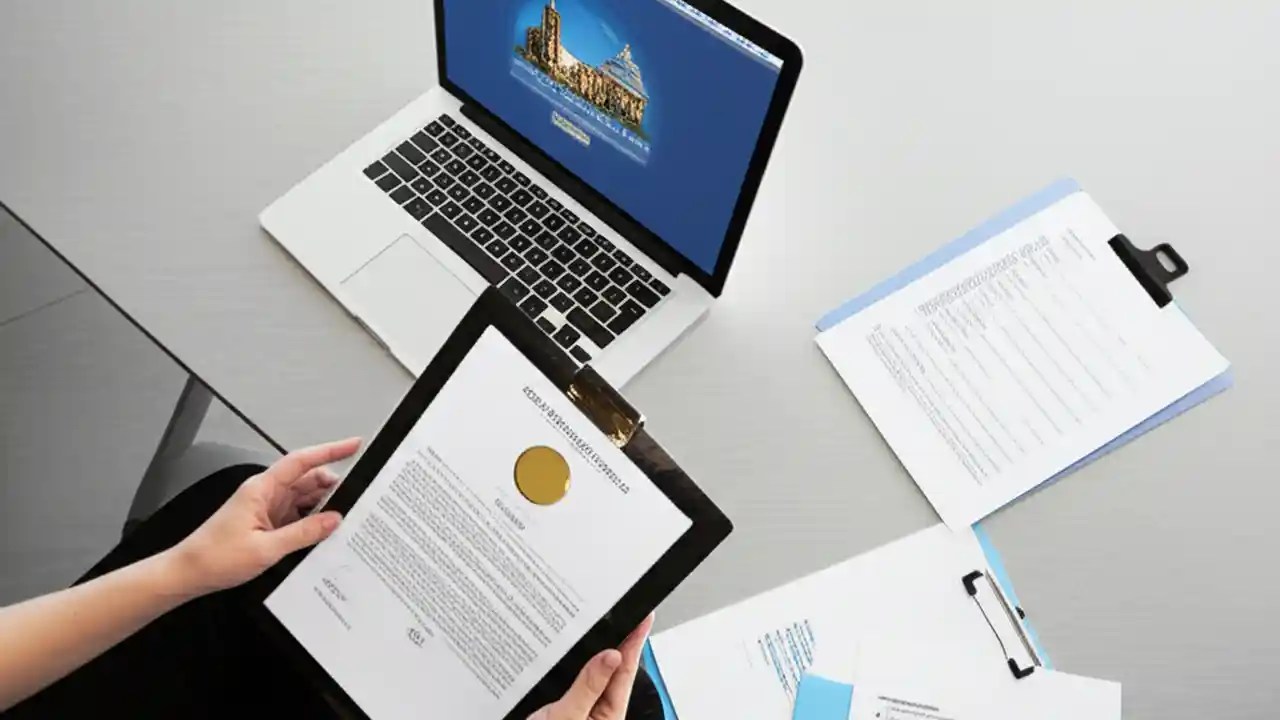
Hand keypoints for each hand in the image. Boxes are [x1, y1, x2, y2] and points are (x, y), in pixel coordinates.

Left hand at [168, 437, 361, 597]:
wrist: (187, 573)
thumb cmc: (215, 557)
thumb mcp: (266, 548)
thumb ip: (304, 533)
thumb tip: (334, 519)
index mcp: (262, 489)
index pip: (302, 461)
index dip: (330, 451)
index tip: (354, 445)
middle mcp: (265, 493)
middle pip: (307, 480)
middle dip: (333, 485)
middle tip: (358, 496)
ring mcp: (265, 508)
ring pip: (303, 498)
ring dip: (323, 506)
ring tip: (345, 517)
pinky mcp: (265, 524)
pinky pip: (296, 515)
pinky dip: (311, 521)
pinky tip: (323, 532)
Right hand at [529, 614, 654, 719]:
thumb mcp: (567, 718)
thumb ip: (588, 687)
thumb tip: (611, 657)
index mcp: (607, 715)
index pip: (625, 671)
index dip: (635, 641)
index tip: (644, 617)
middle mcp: (596, 712)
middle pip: (609, 670)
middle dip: (615, 641)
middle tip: (624, 612)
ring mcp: (579, 710)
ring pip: (588, 674)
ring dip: (591, 652)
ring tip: (602, 626)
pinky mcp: (560, 710)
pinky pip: (570, 682)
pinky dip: (570, 665)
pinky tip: (569, 654)